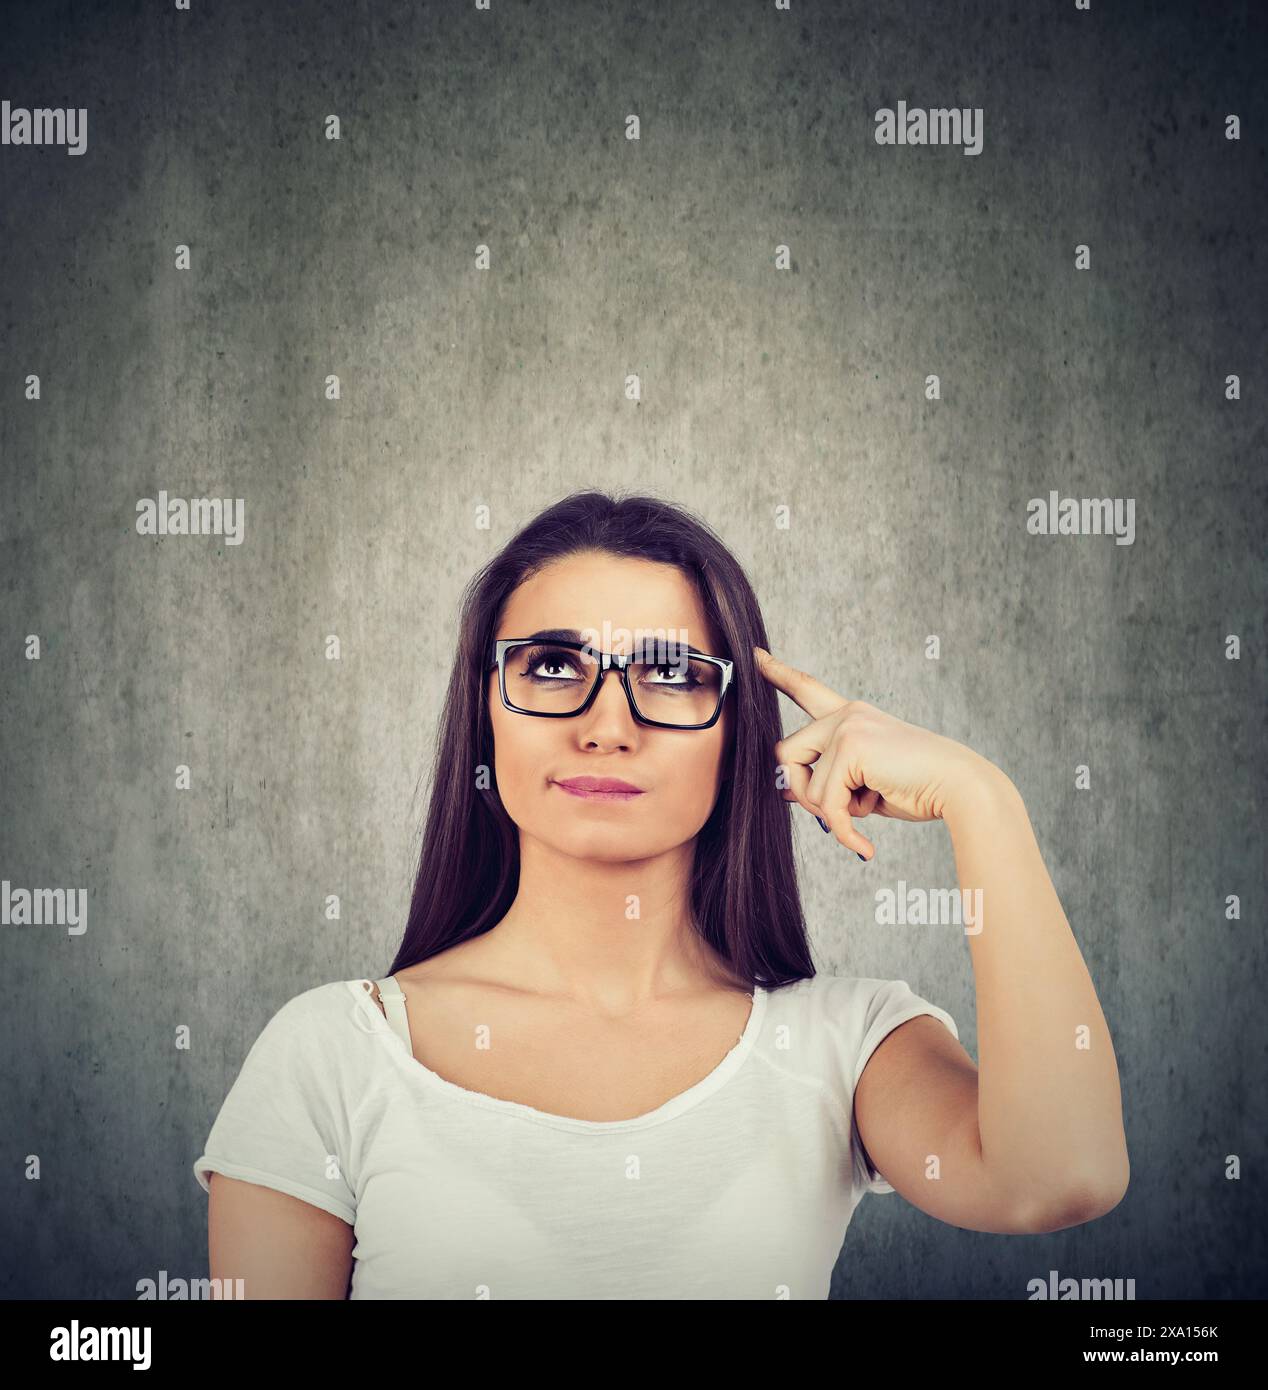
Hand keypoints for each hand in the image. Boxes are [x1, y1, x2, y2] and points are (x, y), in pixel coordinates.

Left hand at [754, 646, 1004, 858]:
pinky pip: (826, 804)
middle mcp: (845, 714)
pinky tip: (865, 846)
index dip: (779, 673)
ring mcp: (847, 727)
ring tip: (867, 812)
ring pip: (803, 785)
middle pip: (785, 754)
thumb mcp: (864, 784)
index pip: (807, 689)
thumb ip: (828, 780)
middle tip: (840, 811)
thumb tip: (785, 792)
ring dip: (830, 812)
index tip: (756, 655)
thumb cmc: (918, 787)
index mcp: (851, 716)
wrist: (959, 787)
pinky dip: (844, 830)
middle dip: (804, 792)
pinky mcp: (851, 747)